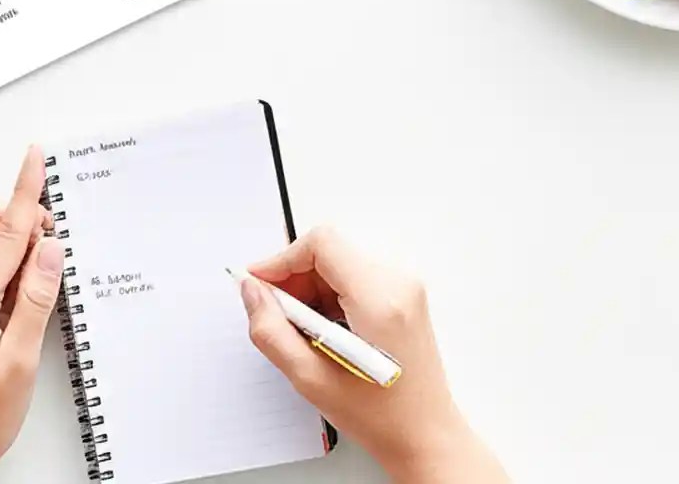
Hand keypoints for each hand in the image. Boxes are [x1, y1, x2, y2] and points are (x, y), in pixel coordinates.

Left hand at [0, 147, 63, 483]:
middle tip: (51, 240)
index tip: (34, 160)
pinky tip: (16, 295)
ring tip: (36, 279)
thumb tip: (49, 250)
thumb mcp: (20, 363)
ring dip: (7, 241)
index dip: (25, 193)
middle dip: (17, 215)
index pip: (4, 234)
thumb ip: (35, 300)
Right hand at [241, 228, 508, 483]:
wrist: (426, 435)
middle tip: (276, 315)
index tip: (259, 284)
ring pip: (339, 262)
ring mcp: (405, 287)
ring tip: (301, 331)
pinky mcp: (404, 296)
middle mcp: (397, 283)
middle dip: (294, 277)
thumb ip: (271, 330)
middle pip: (330, 251)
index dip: (282, 259)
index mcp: (379, 298)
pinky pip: (355, 277)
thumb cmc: (379, 416)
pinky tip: (322, 330)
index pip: (322, 243)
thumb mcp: (310, 378)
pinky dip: (329, 295)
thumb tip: (252, 291)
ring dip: (310, 288)